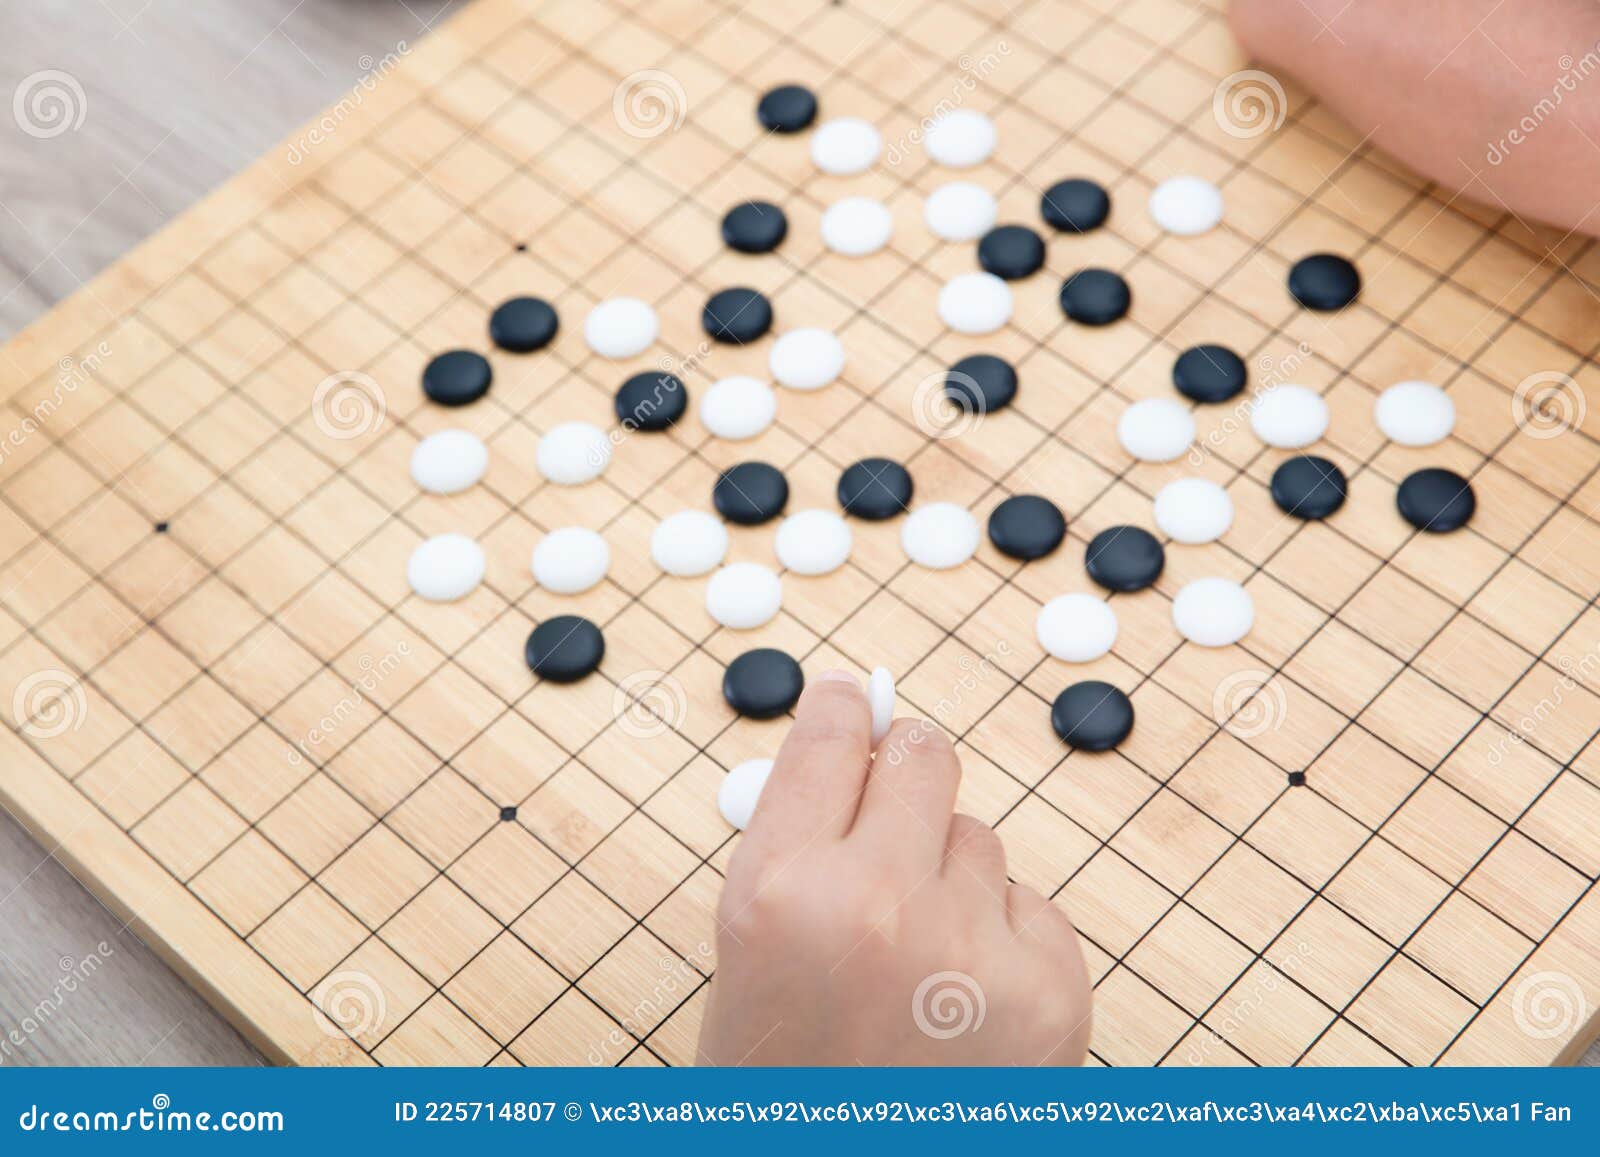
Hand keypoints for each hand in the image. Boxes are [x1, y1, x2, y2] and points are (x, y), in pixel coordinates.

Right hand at [697, 671, 1091, 1065]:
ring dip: (952, 877)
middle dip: (906, 777)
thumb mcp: (750, 957)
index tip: (855, 700)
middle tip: (893, 824)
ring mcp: (971, 947)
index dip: (846, 710)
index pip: (831, 736)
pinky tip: (966, 1004)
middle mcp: (875, 904)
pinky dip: (1004, 939)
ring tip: (918, 965)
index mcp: (777, 891)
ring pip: (980, 836)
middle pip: (923, 754)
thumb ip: (796, 839)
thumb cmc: (792, 1085)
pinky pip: (1032, 904)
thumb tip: (853, 724)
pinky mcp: (1051, 990)